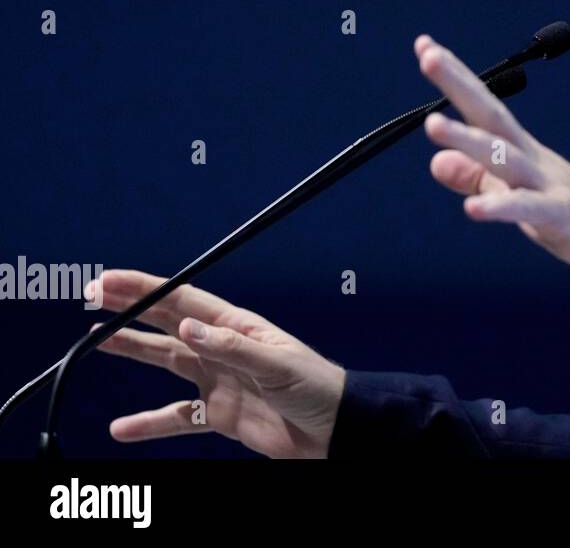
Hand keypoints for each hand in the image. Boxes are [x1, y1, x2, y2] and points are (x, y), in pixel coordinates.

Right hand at [87, 269, 345, 457]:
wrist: (334, 430)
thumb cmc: (316, 387)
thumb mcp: (277, 363)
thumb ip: (231, 347)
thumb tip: (188, 326)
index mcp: (238, 327)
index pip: (184, 301)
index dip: (146, 289)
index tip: (111, 281)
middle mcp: (223, 349)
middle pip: (168, 323)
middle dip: (130, 309)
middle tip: (94, 295)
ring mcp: (219, 380)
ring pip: (167, 361)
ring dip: (133, 351)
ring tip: (96, 341)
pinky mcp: (220, 413)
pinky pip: (177, 417)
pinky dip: (149, 423)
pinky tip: (123, 428)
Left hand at [415, 35, 569, 285]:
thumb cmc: (566, 211)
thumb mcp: (513, 193)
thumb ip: (476, 177)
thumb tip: (435, 161)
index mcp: (518, 149)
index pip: (481, 106)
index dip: (455, 78)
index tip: (424, 45)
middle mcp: (531, 158)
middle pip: (492, 116)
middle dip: (461, 86)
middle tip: (430, 57)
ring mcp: (548, 183)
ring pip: (506, 157)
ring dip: (470, 139)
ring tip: (433, 126)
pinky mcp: (563, 215)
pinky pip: (530, 209)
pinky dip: (502, 206)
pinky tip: (472, 209)